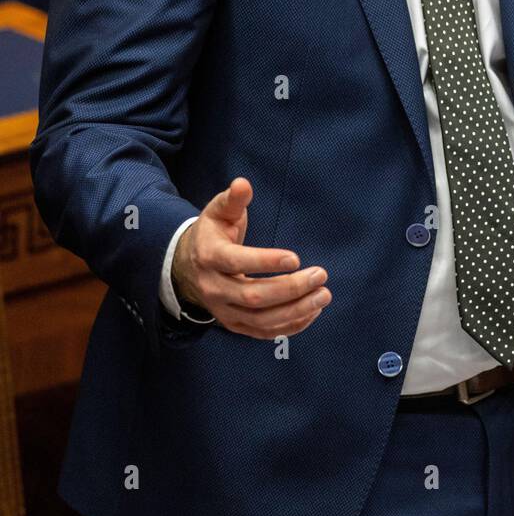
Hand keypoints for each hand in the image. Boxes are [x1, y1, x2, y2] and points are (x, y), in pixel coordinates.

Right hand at [171, 177, 330, 337]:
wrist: (187, 268)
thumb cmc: (211, 235)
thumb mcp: (217, 212)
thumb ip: (233, 199)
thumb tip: (243, 184)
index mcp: (210, 257)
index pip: (236, 262)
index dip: (265, 262)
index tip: (295, 258)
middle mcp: (215, 289)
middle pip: (253, 296)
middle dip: (290, 288)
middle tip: (320, 275)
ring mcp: (224, 311)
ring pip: (261, 320)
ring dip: (296, 311)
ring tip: (323, 295)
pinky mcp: (234, 325)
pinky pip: (263, 332)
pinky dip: (290, 326)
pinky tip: (312, 311)